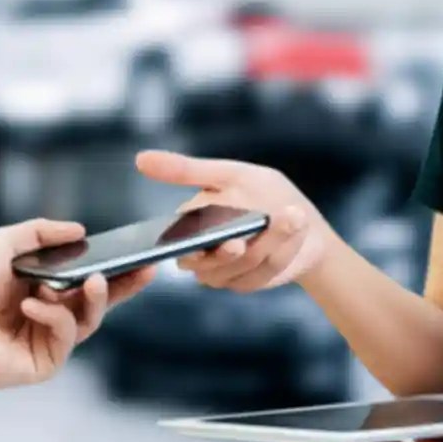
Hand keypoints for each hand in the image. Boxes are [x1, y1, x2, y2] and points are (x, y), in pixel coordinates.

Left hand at [0, 218, 155, 390]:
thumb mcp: (2, 243)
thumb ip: (41, 232)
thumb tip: (80, 231)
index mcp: (43, 288)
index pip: (87, 279)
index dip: (115, 271)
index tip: (139, 259)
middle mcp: (49, 315)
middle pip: (98, 302)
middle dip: (123, 287)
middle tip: (142, 270)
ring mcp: (47, 340)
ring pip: (89, 320)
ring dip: (91, 298)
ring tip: (89, 280)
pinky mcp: (43, 363)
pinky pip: (65, 336)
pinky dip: (54, 317)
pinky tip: (32, 306)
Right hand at [135, 150, 332, 291]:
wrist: (303, 221)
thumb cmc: (263, 193)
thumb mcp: (230, 175)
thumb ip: (186, 170)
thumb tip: (139, 159)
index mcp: (189, 222)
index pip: (177, 237)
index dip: (188, 241)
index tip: (202, 241)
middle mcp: (200, 252)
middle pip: (203, 261)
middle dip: (227, 250)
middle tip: (242, 240)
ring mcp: (222, 271)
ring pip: (235, 266)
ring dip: (267, 242)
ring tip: (291, 217)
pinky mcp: (246, 282)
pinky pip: (258, 276)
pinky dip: (279, 254)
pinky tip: (293, 235)